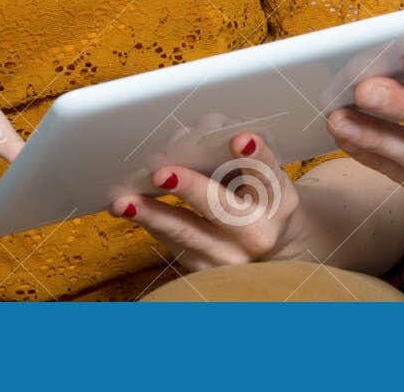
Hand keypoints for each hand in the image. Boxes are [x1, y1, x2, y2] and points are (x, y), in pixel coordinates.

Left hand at [110, 134, 311, 271]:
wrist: (272, 241)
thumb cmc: (259, 193)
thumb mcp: (262, 173)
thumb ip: (239, 153)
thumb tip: (194, 134)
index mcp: (279, 201)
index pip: (266, 174)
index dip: (254, 156)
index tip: (239, 138)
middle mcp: (258, 232)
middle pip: (223, 208)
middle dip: (190, 188)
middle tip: (162, 172)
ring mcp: (231, 256)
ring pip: (187, 232)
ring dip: (153, 214)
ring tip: (124, 202)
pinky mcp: (207, 269)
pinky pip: (173, 244)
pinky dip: (151, 222)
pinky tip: (130, 209)